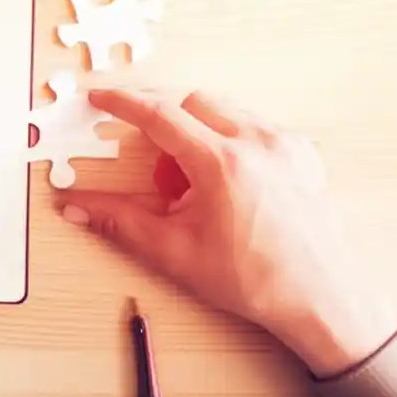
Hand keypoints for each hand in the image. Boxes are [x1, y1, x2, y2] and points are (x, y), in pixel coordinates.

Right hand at [57, 89, 396, 377]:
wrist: (319, 298)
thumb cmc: (255, 278)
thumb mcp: (174, 250)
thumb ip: (119, 220)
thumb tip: (77, 206)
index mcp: (222, 164)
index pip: (159, 115)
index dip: (122, 103)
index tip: (100, 99)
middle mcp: (257, 143)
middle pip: (191, 102)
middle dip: (164, 125)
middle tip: (156, 169)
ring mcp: (284, 144)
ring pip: (223, 111)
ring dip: (197, 133)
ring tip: (195, 186)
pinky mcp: (301, 153)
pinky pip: (253, 126)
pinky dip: (228, 142)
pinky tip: (225, 183)